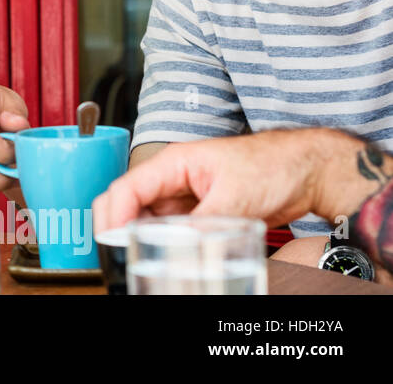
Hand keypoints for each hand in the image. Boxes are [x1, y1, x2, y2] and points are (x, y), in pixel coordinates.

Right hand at [92, 129, 370, 234]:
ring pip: (147, 218)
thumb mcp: (236, 197)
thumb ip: (205, 222)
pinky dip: (164, 242)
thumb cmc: (276, 163)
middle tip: (118, 254)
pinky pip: (171, 228)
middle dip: (117, 227)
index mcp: (175, 162)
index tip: (111, 240)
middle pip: (129, 203)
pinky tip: (167, 255)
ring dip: (140, 236)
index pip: (128, 187)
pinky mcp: (199, 210)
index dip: (114, 215)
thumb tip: (182, 247)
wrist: (308, 169)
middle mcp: (174, 177)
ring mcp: (186, 195)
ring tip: (140, 257)